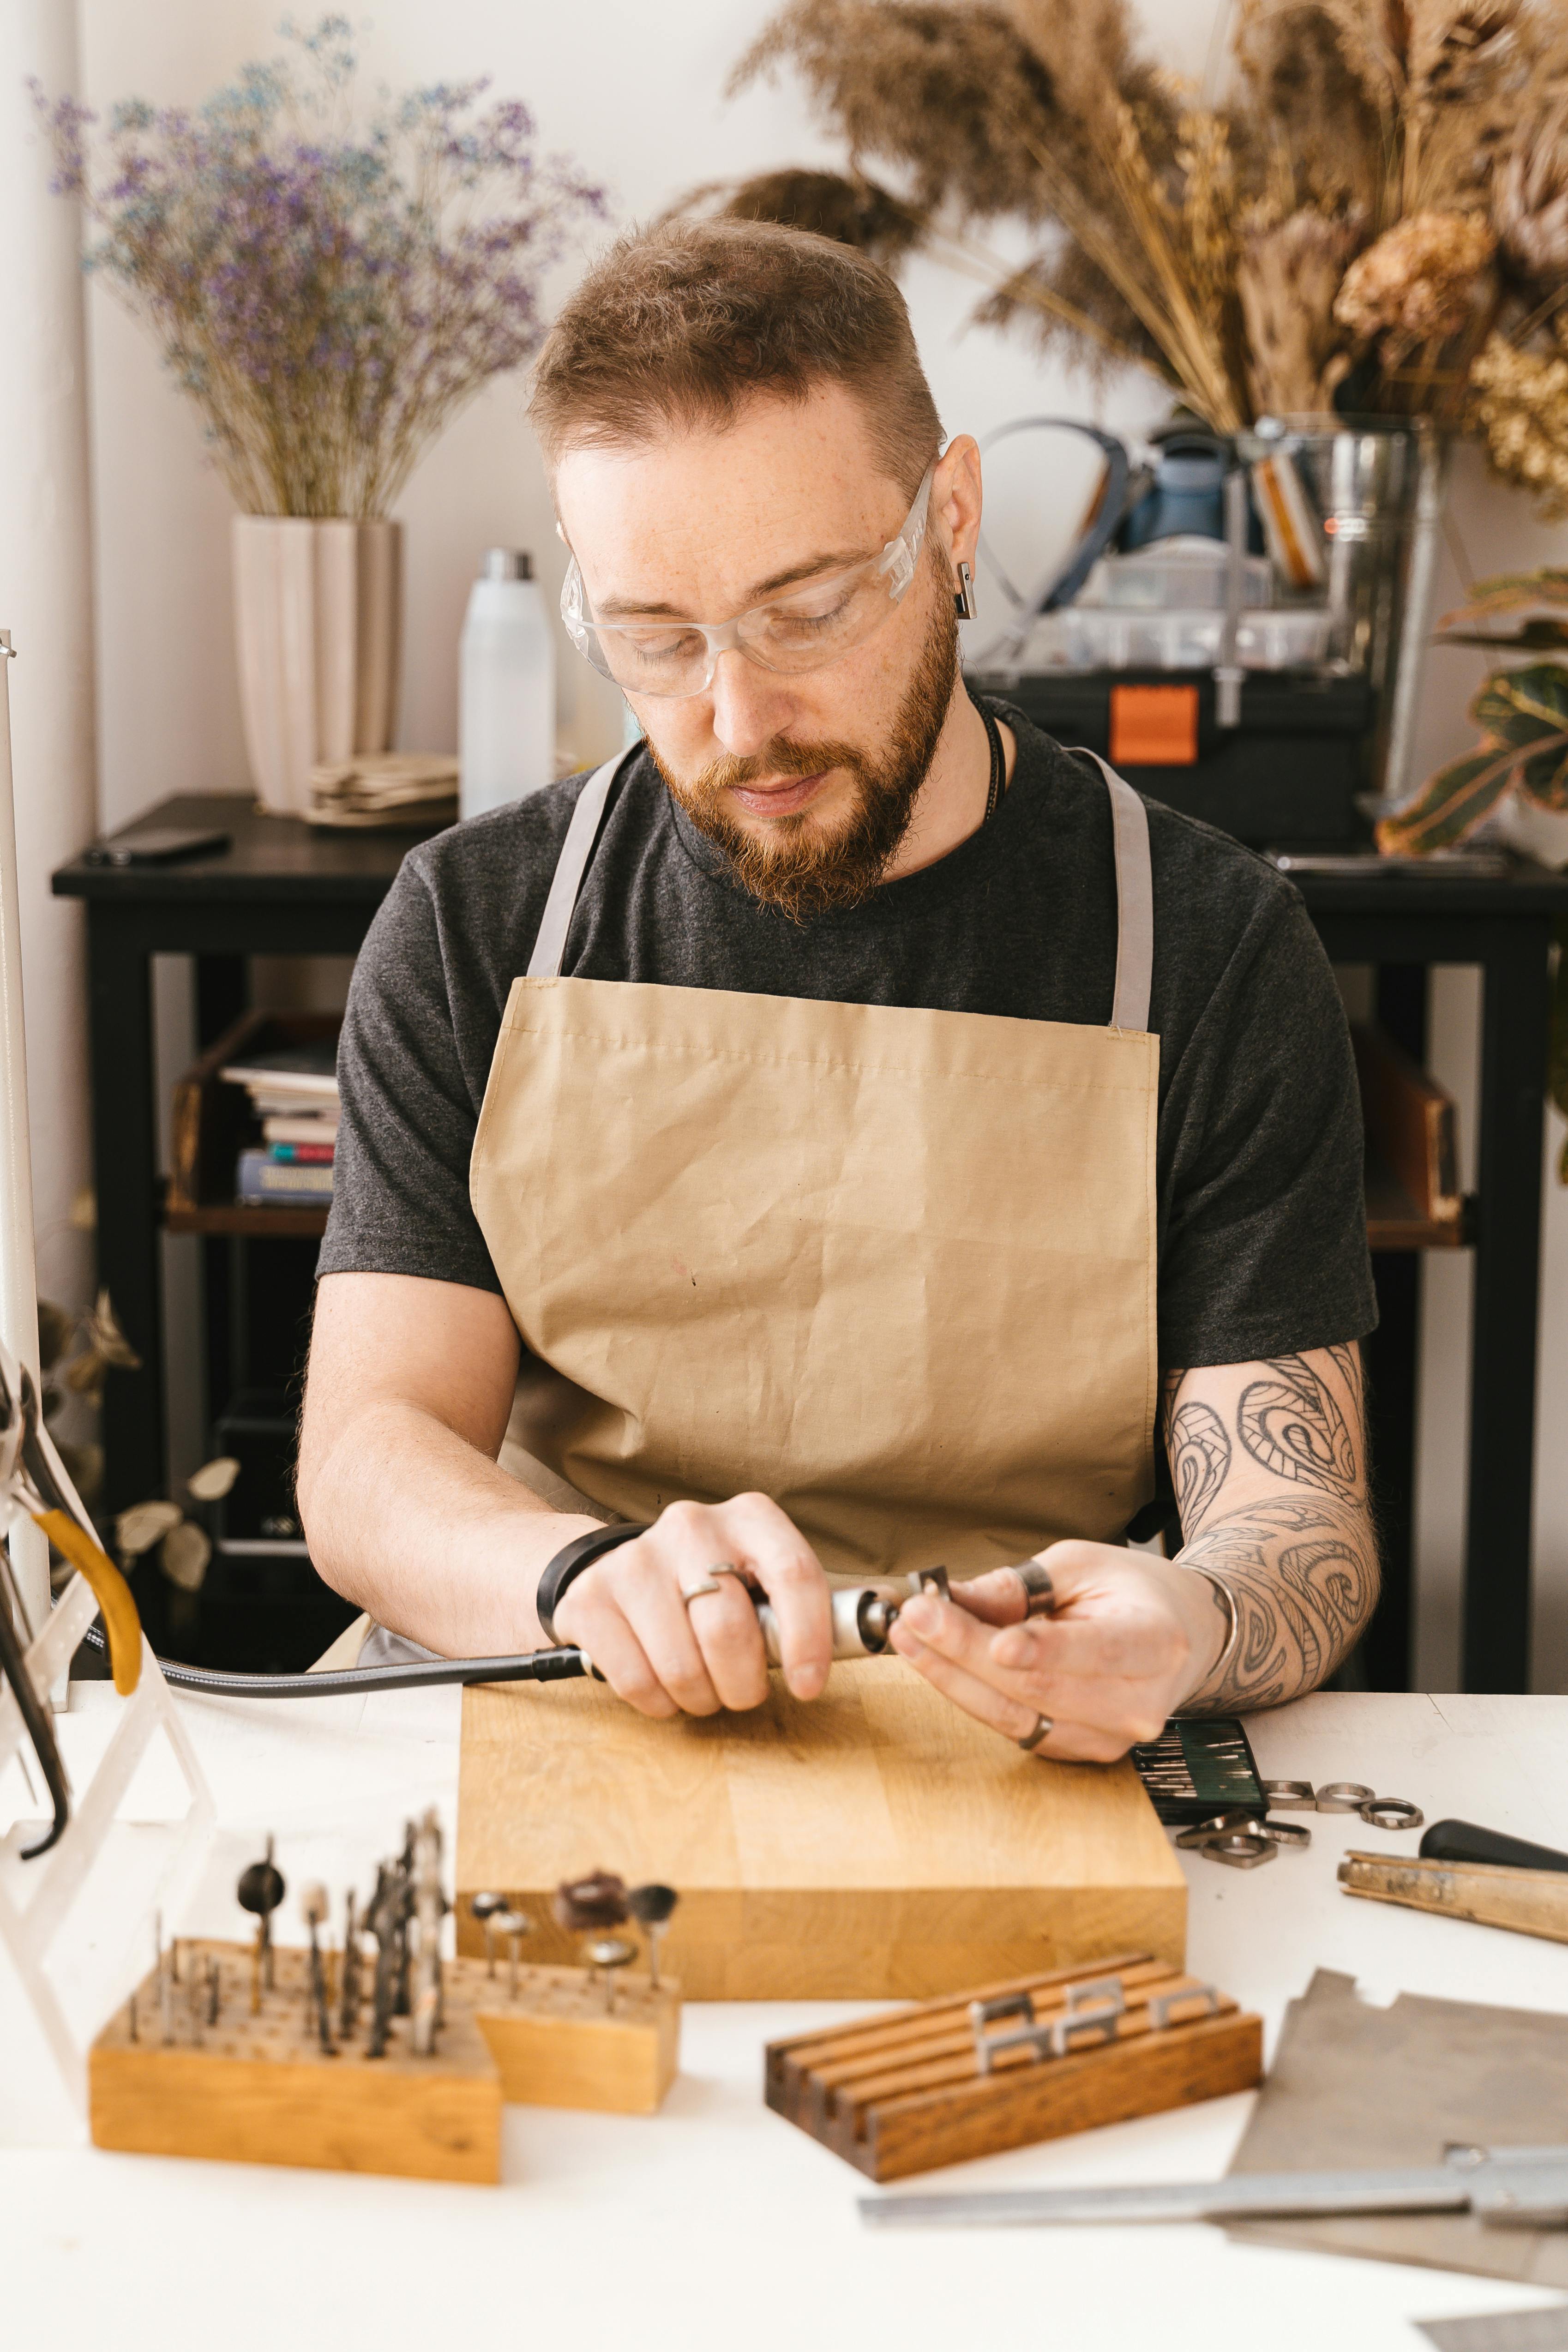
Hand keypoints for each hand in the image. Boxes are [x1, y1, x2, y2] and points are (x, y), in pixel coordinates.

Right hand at [550, 1494, 832, 1718]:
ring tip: (702, 1688)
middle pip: (730, 1630)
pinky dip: (658, 1702)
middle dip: (743, 1686)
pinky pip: (635, 1680)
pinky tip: (664, 1689)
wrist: (619, 1570)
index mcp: (750, 1518)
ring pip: (682, 1665)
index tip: (808, 1687)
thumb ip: (795, 1607)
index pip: (794, 1574)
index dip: (808, 1640)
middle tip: (741, 1694)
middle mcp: (692, 1525)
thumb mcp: (760, 1580)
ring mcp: (635, 1558)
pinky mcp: (591, 1597)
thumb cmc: (711, 1586)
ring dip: (700, 1698)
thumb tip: (845, 1649)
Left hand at [887, 1542, 1225, 1761]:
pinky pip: (1013, 1726)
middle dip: (968, 1652)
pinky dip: (970, 1693)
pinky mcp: (1078, 1750)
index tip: (993, 1639)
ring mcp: (1108, 1736)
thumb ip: (1020, 1586)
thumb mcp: (1082, 1565)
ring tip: (909, 1636)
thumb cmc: (1131, 1594)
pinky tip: (936, 1660)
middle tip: (916, 1616)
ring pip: (1017, 1715)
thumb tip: (953, 1598)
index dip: (1044, 1650)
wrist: (1179, 1638)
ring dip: (953, 1677)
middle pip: (1041, 1689)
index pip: (1097, 1652)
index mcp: (1155, 1643)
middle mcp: (1138, 1702)